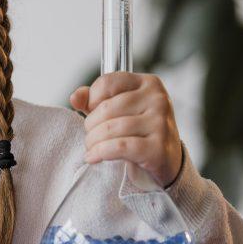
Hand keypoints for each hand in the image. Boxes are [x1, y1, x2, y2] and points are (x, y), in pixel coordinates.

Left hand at [69, 71, 183, 187]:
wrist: (167, 161)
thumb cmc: (140, 132)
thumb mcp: (119, 110)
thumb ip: (94, 100)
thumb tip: (75, 97)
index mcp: (148, 83)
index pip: (107, 82)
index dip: (92, 99)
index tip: (92, 112)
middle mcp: (158, 99)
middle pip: (106, 108)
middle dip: (90, 125)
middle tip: (90, 136)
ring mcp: (160, 123)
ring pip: (111, 128)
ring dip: (93, 141)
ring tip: (92, 148)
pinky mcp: (158, 147)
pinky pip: (119, 146)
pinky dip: (101, 152)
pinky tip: (94, 157)